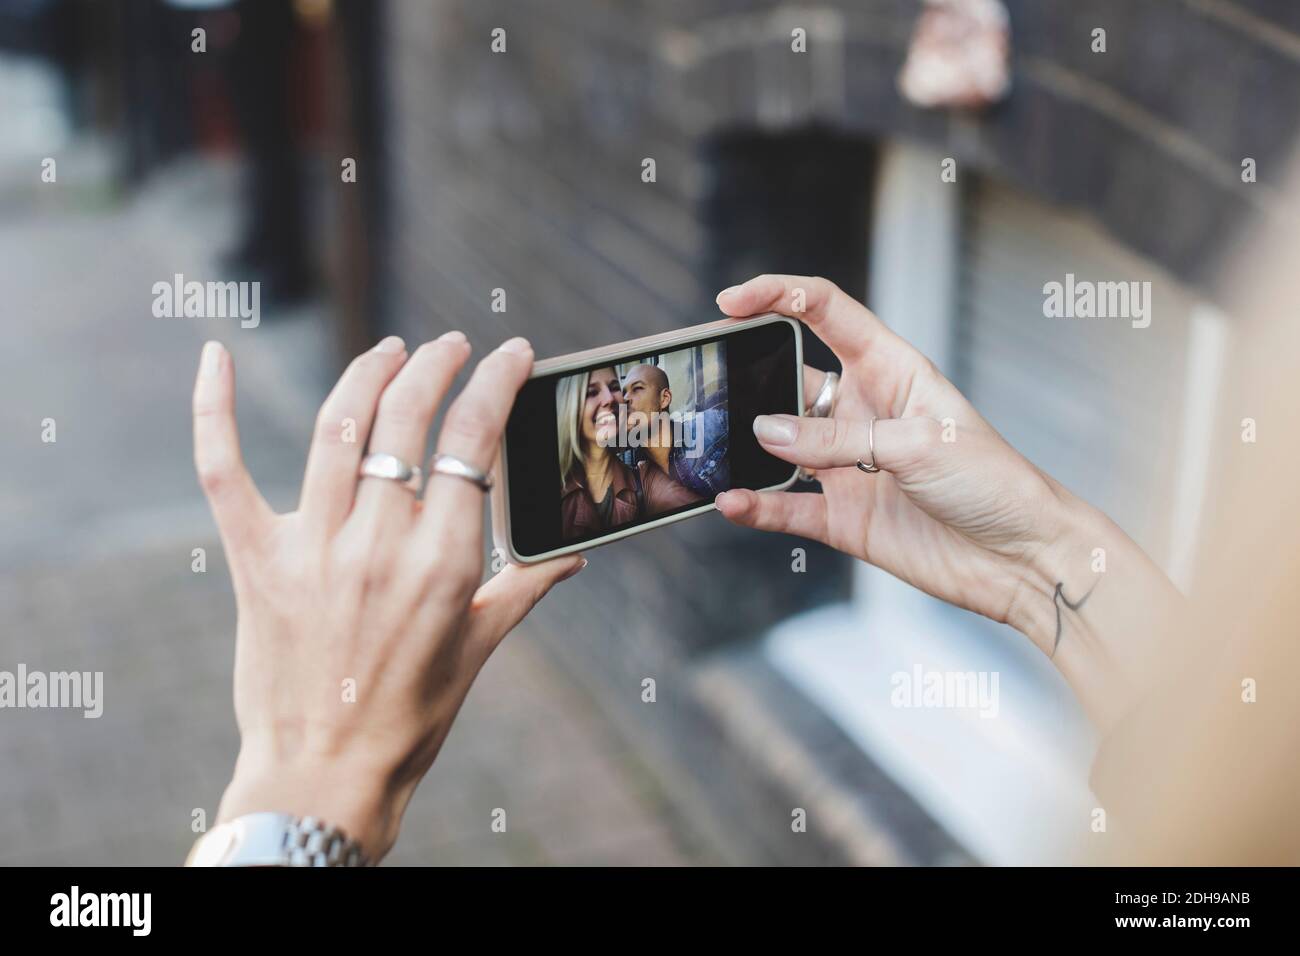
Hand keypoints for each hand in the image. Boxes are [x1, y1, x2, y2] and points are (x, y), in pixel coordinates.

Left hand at [191, 333, 582, 860]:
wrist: (325, 772)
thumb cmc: (412, 715)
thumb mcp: (479, 648)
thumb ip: (526, 588)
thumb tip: (572, 554)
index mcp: (444, 563)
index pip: (473, 441)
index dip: (495, 383)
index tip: (511, 356)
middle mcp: (378, 544)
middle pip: (406, 417)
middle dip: (435, 364)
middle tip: (450, 346)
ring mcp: (312, 547)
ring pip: (338, 426)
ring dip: (368, 371)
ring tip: (391, 351)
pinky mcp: (257, 559)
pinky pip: (224, 469)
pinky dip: (216, 408)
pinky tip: (215, 355)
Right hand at [713, 275, 1181, 731]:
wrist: (1022, 560)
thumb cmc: (994, 482)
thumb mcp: (917, 444)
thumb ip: (837, 438)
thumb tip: (765, 432)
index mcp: (891, 370)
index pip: (826, 313)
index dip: (779, 295)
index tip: (732, 300)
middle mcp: (863, 411)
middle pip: (789, 377)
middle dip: (747, 374)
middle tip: (706, 379)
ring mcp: (849, 465)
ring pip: (779, 446)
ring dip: (745, 446)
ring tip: (710, 446)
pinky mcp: (843, 517)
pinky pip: (787, 507)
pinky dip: (757, 506)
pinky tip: (732, 501)